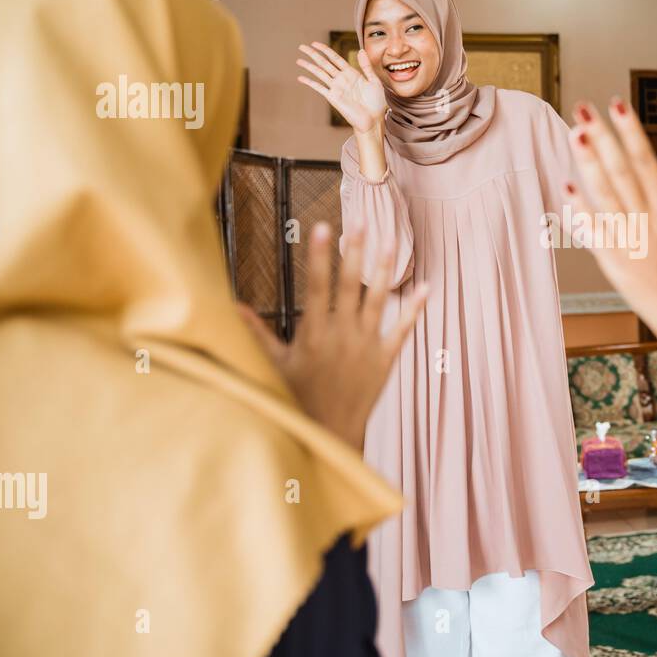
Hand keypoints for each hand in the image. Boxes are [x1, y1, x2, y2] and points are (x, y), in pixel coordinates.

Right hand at [238, 222, 426, 450]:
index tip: (324, 227)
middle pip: (349, 286)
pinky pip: (402, 330)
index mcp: (313, 335)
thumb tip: (231, 308)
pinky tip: (425, 288)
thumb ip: (256, 334)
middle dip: (355, 252)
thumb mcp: (273, 366)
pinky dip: (414, 310)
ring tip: (392, 241)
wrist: (329, 436)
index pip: (316, 287)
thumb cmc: (297, 399)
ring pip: (378, 301)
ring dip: (385, 270)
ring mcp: (366, 348)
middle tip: (361, 220)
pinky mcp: (385, 361)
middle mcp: (341, 337)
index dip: (321, 256)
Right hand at [296, 41, 386, 133]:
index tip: (315, 44)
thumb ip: (366, 66)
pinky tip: (301, 78)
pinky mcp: (333, 98)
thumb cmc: (376, 102)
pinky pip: (319, 88)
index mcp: (351, 73)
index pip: (335, 58)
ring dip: (309, 66)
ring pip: (320, 73)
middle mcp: (341, 79)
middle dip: (313, 54)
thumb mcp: (374, 81)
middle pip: (324, 63)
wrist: (373, 120)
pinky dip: (310, 82)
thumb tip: (361, 50)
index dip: (325, 50)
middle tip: (301, 46)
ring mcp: (336, 88)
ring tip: (298, 60)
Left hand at [565, 98, 656, 348]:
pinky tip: (566, 187)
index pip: (646, 160)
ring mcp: (629, 240)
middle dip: (603, 138)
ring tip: (575, 135)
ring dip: (589, 164)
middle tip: (584, 109)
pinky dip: (580, 210)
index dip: (631, 131)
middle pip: (621, 171)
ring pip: (605, 195)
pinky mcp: (614, 262)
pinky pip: (594, 231)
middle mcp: (646, 220)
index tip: (617, 104)